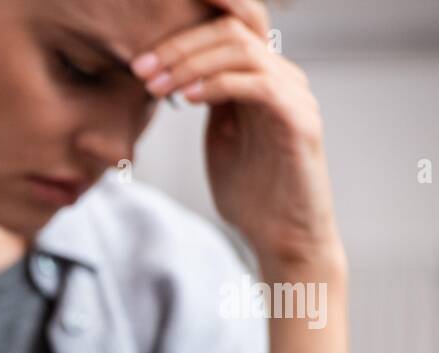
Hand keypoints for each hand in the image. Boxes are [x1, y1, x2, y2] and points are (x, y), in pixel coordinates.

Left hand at [131, 0, 342, 271]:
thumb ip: (208, 98)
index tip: (138, 56)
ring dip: (191, 64)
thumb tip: (175, 73)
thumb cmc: (250, 192)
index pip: (228, 28)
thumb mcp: (220, 135)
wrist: (282, 237)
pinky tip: (187, 99)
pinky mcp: (300, 122)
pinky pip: (259, 85)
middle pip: (232, 30)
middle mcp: (284, 77)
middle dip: (179, 46)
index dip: (185, 31)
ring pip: (243, 51)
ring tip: (156, 86)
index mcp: (262, 77)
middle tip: (140, 69)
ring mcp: (295, 96)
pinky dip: (218, 85)